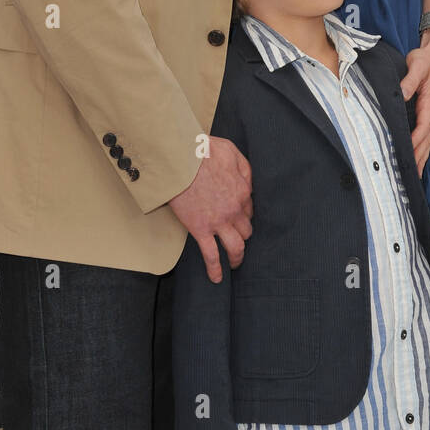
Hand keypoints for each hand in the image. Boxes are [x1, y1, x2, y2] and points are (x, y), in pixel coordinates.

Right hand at [169, 135, 252, 281]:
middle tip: (238, 238)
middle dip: (244, 235)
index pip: (249, 209)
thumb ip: (244, 168)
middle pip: (246, 230)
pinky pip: (212, 255)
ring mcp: (219, 222)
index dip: (244, 213)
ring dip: (237, 257)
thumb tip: (248, 183)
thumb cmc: (203, 151)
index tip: (238, 216)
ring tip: (235, 264)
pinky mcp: (201, 230)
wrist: (179, 159)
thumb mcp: (232, 151)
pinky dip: (215, 269)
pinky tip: (217, 278)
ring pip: (236, 247)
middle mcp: (235, 210)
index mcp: (243, 190)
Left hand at [400, 38, 429, 173]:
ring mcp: (429, 116)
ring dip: (420, 159)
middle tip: (408, 176)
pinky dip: (420, 152)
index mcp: (429, 103)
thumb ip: (410, 80)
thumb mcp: (417, 65)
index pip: (423, 127)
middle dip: (418, 158)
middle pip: (426, 141)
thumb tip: (401, 94)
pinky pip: (424, 137)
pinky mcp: (425, 116)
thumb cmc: (424, 60)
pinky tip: (414, 163)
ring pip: (427, 142)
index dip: (415, 141)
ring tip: (413, 178)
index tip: (407, 154)